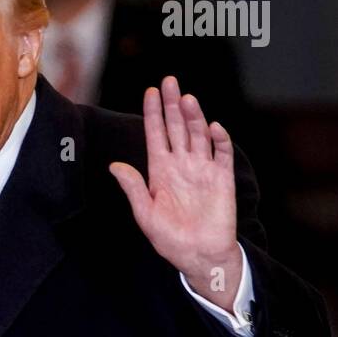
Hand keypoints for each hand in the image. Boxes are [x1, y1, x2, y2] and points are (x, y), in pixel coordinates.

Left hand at [108, 76, 242, 310]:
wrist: (199, 255)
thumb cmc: (169, 238)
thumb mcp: (145, 214)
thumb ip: (133, 188)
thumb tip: (114, 165)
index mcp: (160, 170)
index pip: (156, 134)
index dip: (153, 113)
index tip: (150, 91)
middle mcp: (182, 164)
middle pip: (177, 127)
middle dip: (173, 105)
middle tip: (170, 81)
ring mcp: (203, 169)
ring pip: (198, 135)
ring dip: (194, 116)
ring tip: (187, 98)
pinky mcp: (222, 178)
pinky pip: (222, 154)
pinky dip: (220, 140)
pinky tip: (213, 127)